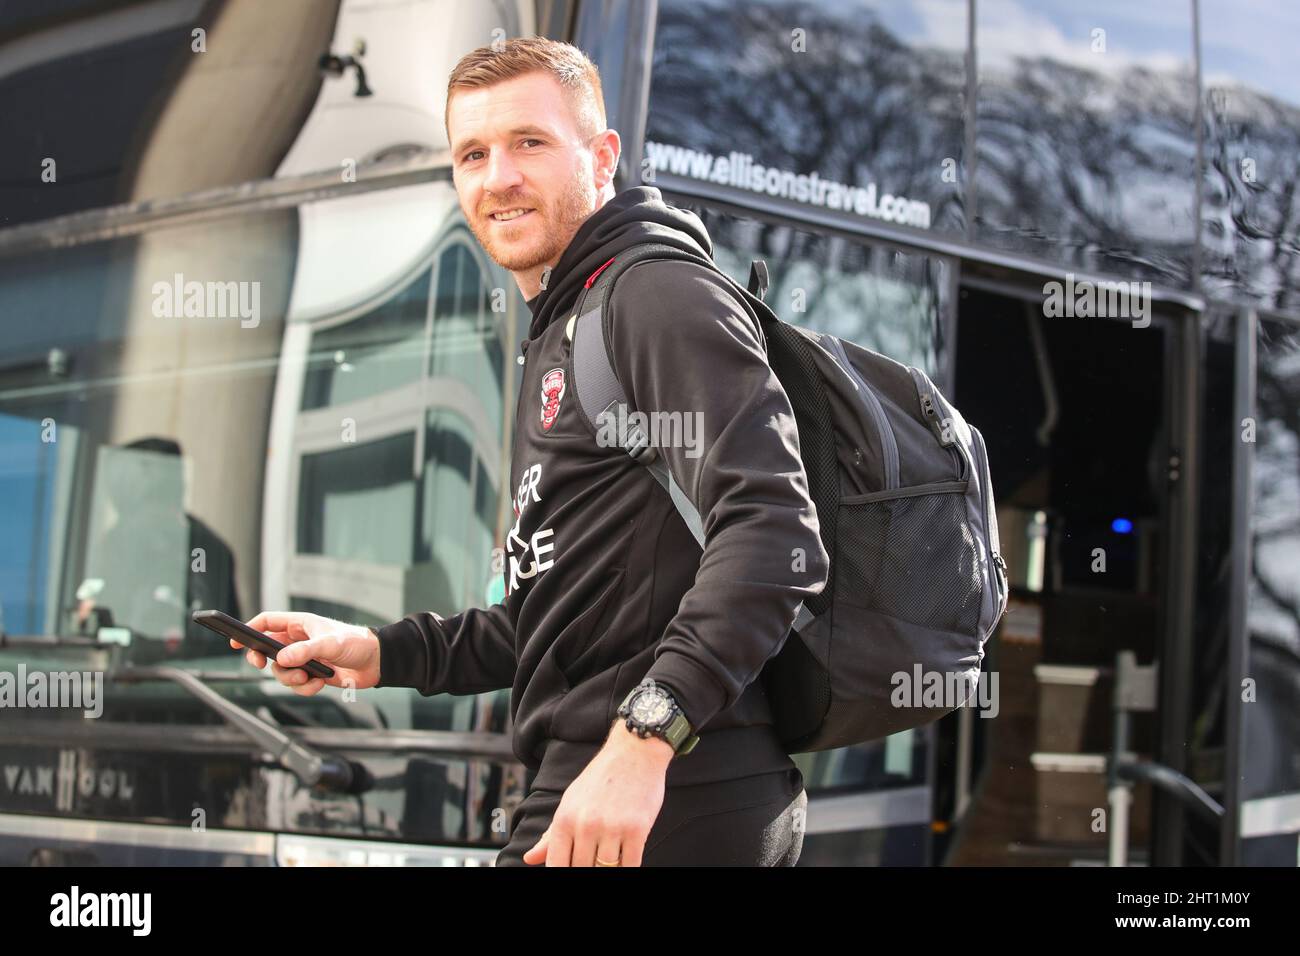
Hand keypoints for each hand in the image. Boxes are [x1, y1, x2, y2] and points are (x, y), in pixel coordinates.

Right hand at [233, 611, 380, 695]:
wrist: (376, 663)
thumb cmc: (356, 643)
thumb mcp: (331, 643)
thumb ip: (305, 651)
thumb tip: (282, 658)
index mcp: (300, 624)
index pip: (267, 622)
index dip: (249, 629)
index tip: (235, 642)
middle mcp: (298, 641)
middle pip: (267, 650)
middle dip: (263, 660)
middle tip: (262, 665)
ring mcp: (303, 658)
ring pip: (280, 672)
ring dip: (291, 678)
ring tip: (309, 677)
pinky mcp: (311, 675)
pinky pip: (296, 685)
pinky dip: (305, 688)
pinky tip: (320, 683)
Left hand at [523, 719, 674, 866]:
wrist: (635, 751)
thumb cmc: (601, 777)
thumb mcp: (570, 801)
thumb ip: (550, 834)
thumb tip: (529, 859)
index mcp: (565, 819)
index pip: (557, 864)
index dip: (562, 873)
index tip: (572, 868)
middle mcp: (586, 825)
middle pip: (582, 870)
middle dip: (587, 868)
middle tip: (592, 860)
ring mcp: (612, 828)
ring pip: (606, 869)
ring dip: (608, 867)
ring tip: (608, 858)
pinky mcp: (637, 830)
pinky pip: (630, 865)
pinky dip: (627, 866)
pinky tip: (625, 861)